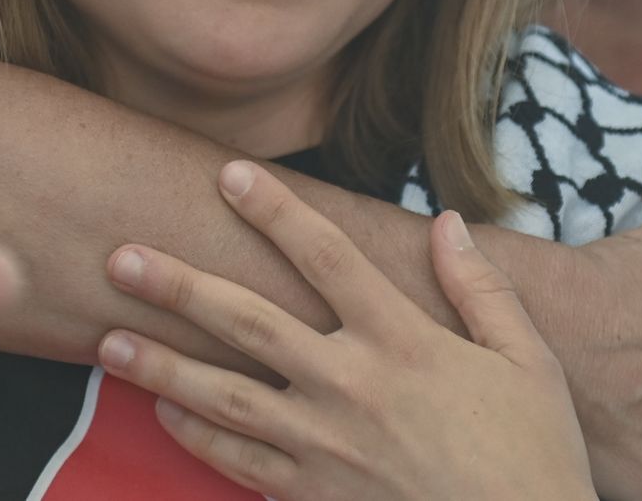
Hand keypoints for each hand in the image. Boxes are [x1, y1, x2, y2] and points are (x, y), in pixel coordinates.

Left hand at [97, 161, 595, 500]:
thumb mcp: (527, 362)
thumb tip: (448, 222)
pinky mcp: (313, 495)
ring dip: (161, 366)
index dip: (275, 210)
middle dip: (179, 287)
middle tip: (119, 257)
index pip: (326, 257)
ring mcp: (325, 447)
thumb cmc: (534, 454)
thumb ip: (481, 289)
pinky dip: (195, 436)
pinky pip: (239, 462)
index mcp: (404, 343)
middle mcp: (352, 388)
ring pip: (225, 397)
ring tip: (107, 341)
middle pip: (248, 324)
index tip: (227, 173)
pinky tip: (163, 412)